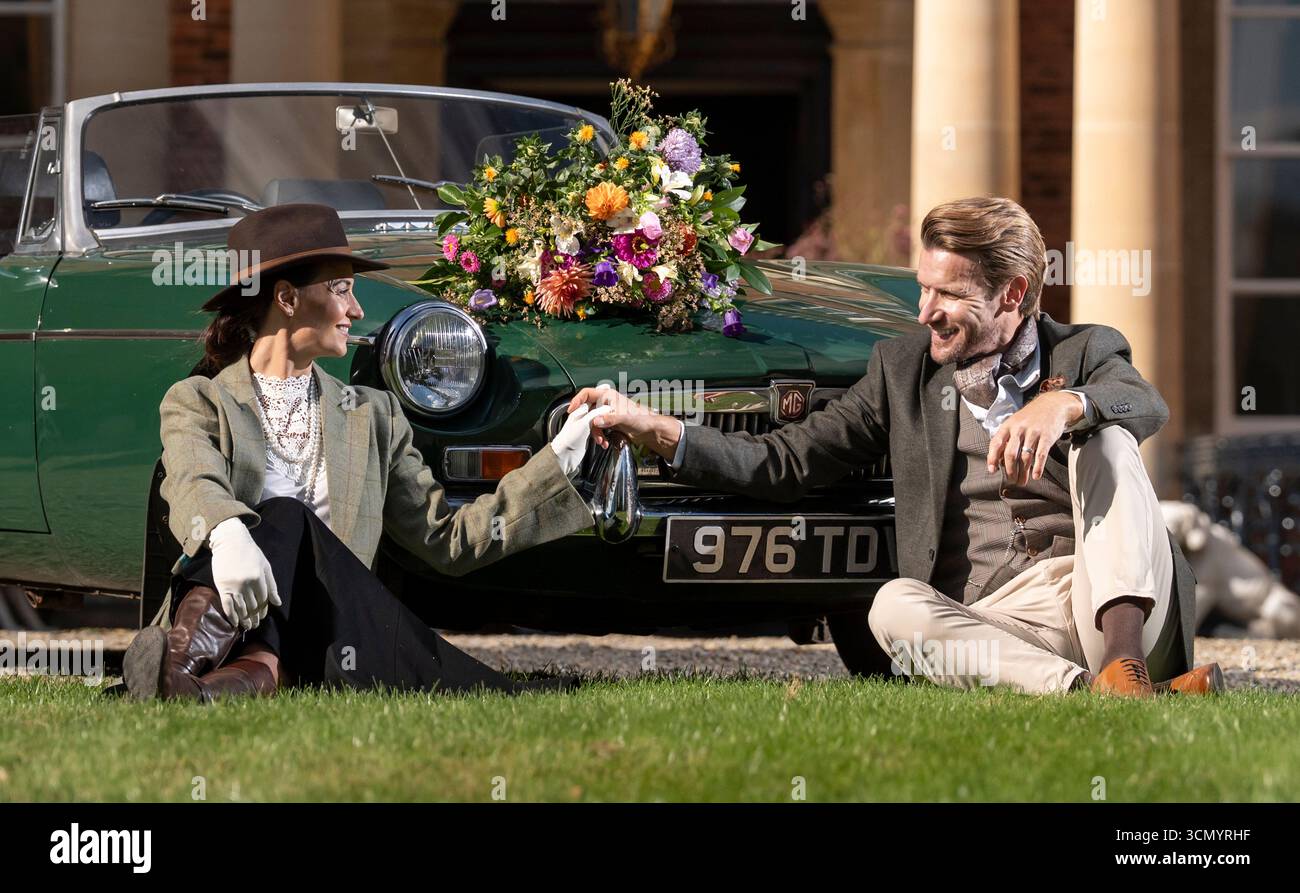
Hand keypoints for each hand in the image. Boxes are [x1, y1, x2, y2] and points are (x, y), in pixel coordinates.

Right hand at [207, 516, 280, 630]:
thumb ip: (271, 585)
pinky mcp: (222, 586)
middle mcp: (247, 584)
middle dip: (254, 617)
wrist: (229, 541)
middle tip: (255, 625)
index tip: (262, 616)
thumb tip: (277, 603)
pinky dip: (231, 616)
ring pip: (241, 608)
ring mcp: (234, 586)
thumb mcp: (265, 566)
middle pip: (252, 606)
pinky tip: (235, 623)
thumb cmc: (250, 552)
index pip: (263, 599)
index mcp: (259, 578)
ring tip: (247, 626)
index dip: (263, 609)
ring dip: (245, 619)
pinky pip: (227, 605)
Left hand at [550, 402, 613, 474]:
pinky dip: (602, 439)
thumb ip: (596, 413)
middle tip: (610, 422)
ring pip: (598, 425)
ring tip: (604, 438)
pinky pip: (597, 434)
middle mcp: (581, 418)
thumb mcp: (585, 422)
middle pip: (597, 414)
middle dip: (604, 419)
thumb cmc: (570, 438)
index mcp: (579, 412)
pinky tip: (603, 443)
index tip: (610, 408)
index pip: (592, 402)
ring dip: (603, 432)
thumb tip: (607, 407)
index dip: (601, 404)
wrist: (565, 455)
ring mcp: (584, 428)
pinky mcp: (586, 437)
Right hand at [566, 384, 679, 458]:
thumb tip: (595, 421)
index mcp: (607, 395)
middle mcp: (605, 403)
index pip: (586, 394)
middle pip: (587, 410)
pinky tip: (604, 442)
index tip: (571, 410)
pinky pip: (598, 429)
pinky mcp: (608, 422)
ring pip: (592, 422)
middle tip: (588, 431)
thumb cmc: (641, 417)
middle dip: (587, 423)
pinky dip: (599, 436)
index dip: (577, 400)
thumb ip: (609, 418)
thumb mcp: (624, 417)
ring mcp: (606, 413)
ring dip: (595, 433)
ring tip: (601, 441)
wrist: (649, 429)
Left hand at [987, 391, 1084, 485]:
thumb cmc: (1030, 418)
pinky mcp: (1047, 436)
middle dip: (1009, 470)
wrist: (1053, 405)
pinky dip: (1038, 467)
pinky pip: (1041, 455)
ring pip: (1025, 457)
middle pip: (1011, 453)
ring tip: (1022, 481)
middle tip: (1011, 480)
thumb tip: (998, 460)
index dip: (992, 458)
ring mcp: (1034, 432)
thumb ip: (1006, 438)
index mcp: (1008, 426)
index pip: (996, 443)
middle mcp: (1019, 429)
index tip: (992, 470)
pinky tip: (1036, 476)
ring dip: (1023, 472)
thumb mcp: (1014, 423)